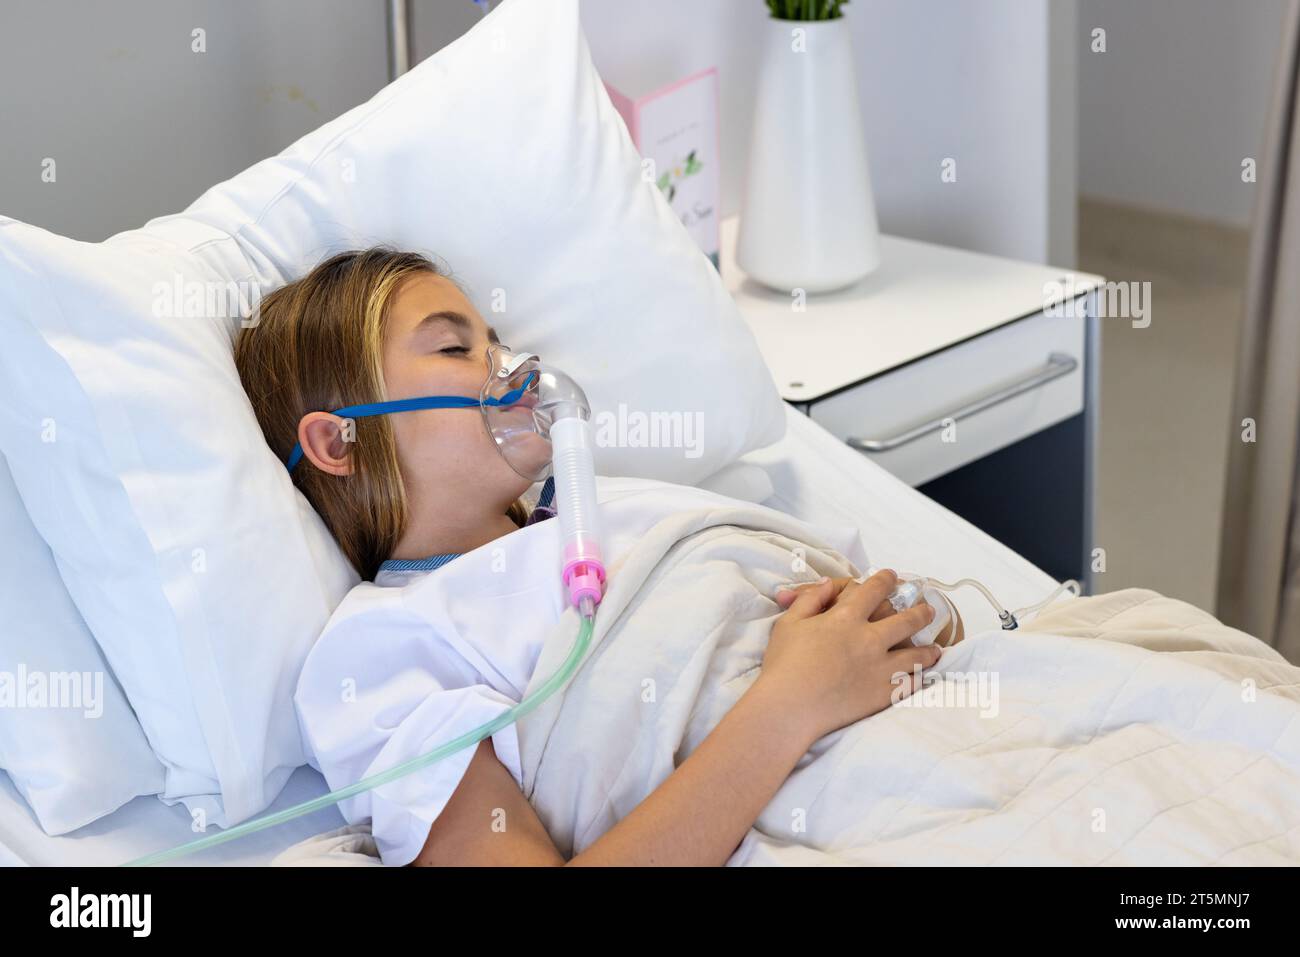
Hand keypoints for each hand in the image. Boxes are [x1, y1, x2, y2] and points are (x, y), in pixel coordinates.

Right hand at [757, 569, 940, 740]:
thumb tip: (827, 585)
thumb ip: (809, 600)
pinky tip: (925, 676)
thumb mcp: (788, 623)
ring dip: (929, 648)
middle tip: (928, 609)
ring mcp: (880, 668)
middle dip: (920, 612)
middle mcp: (869, 639)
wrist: (789, 707)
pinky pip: (911, 683)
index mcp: (845, 618)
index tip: (892, 577)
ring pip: (916, 653)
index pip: (873, 590)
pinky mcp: (882, 694)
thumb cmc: (783, 664)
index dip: (885, 580)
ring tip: (936, 648)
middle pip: (905, 619)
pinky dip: (921, 678)